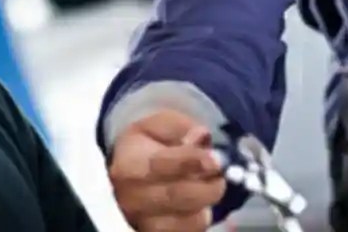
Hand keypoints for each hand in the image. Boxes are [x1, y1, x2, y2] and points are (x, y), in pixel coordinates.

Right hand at [108, 109, 226, 231]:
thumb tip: (202, 137)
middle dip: (209, 184)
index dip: (192, 161)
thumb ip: (180, 127)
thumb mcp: (157, 125)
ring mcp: (145, 223)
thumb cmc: (144, 147)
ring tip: (207, 184)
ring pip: (190, 219)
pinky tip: (199, 202)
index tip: (216, 159)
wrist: (124, 179)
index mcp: (130, 165)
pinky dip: (202, 216)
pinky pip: (193, 230)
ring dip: (207, 201)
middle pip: (179, 196)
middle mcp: (133, 199)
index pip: (162, 165)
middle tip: (222, 172)